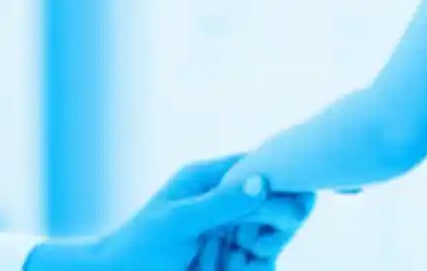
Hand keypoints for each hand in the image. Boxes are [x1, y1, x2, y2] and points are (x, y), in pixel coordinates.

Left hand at [25, 155, 313, 270]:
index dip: (280, 186)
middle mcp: (221, 200)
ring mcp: (227, 229)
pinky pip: (258, 261)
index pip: (258, 167)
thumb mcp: (180, 221)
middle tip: (251, 248)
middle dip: (272, 229)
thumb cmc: (141, 245)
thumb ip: (220, 203)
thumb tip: (263, 181)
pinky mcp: (228, 255)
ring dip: (259, 256)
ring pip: (269, 238)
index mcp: (207, 178)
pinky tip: (231, 269)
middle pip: (272, 205)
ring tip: (232, 263)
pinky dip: (253, 267)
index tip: (285, 214)